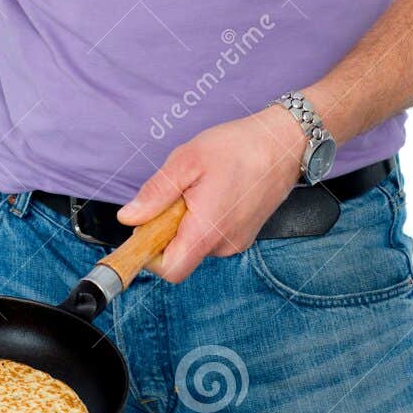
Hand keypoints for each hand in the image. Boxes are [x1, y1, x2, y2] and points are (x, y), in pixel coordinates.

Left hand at [115, 106, 307, 281]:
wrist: (283, 143)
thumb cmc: (238, 147)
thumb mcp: (186, 161)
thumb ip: (155, 194)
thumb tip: (129, 218)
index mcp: (207, 231)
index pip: (169, 270)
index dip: (150, 254)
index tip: (146, 226)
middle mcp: (224, 245)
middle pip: (180, 256)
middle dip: (167, 230)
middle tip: (177, 194)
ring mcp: (236, 242)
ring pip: (195, 244)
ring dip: (186, 222)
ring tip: (200, 187)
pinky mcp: (243, 235)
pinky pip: (211, 236)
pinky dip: (203, 219)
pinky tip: (214, 191)